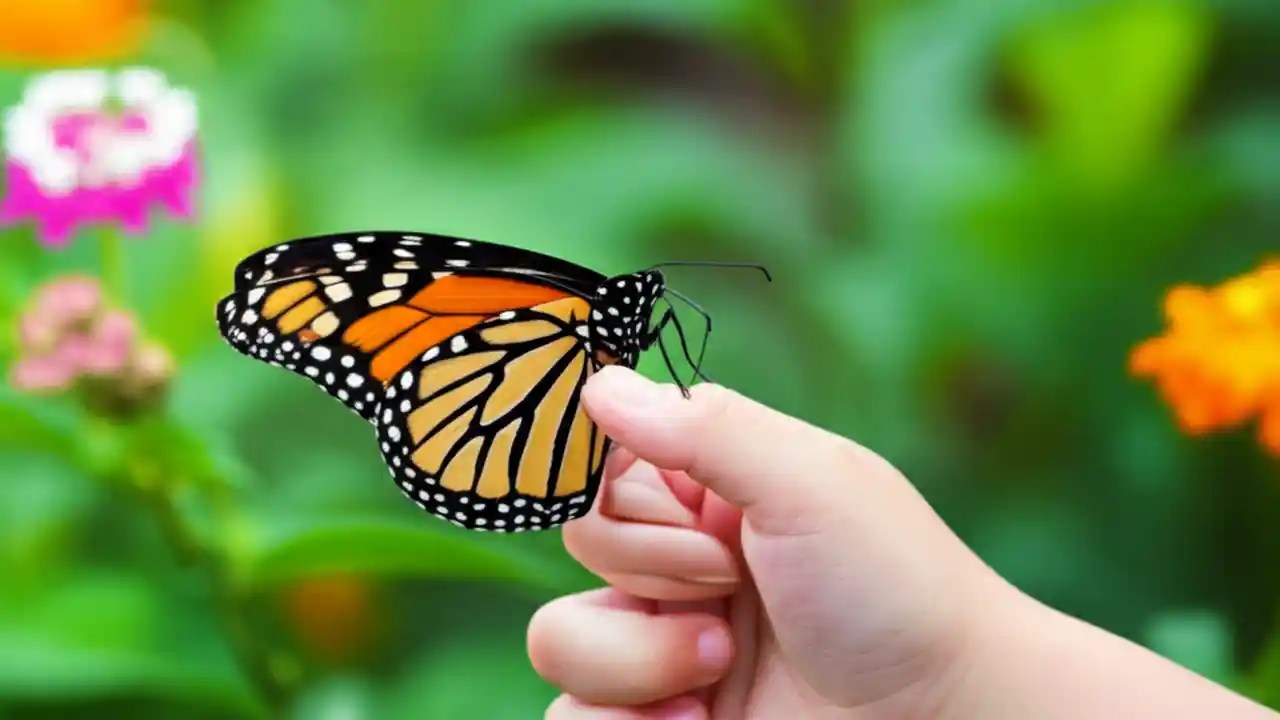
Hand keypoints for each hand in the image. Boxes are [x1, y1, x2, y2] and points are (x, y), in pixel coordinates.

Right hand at [527, 366, 1003, 718]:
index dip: (614, 485)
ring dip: (635, 661)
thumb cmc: (896, 589)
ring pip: (559, 639)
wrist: (945, 718)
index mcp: (711, 492)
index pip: (605, 460)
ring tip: (720, 667)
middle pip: (577, 544)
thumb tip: (600, 382)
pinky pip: (572, 717)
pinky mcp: (660, 718)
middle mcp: (679, 563)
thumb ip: (704, 430)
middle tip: (728, 585)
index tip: (670, 507)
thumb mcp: (809, 484)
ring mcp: (666, 646)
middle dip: (649, 571)